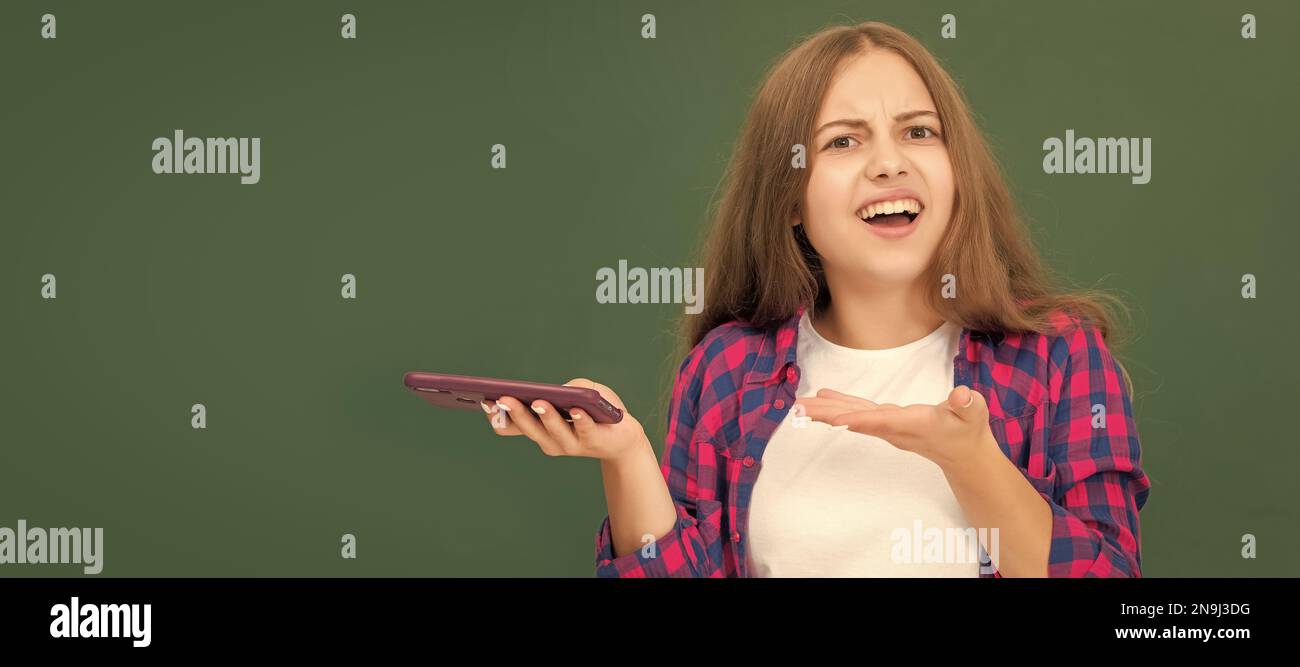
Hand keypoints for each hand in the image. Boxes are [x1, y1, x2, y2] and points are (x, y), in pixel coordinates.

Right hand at [483, 378, 648, 461]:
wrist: (623, 438)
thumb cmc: (594, 411)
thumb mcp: (577, 393)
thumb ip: (562, 390)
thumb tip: (557, 393)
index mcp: (540, 430)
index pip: (512, 427)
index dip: (498, 416)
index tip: (484, 402)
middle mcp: (551, 442)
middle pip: (530, 428)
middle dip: (517, 413)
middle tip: (504, 399)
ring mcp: (571, 445)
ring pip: (555, 431)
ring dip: (547, 417)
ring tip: (539, 402)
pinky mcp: (595, 441)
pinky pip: (586, 430)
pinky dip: (581, 420)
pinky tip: (577, 410)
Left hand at [793, 385, 994, 469]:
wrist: (963, 452)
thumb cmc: (968, 429)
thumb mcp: (974, 414)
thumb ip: (968, 405)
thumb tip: (962, 395)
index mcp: (912, 424)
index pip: (883, 423)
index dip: (860, 421)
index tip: (836, 421)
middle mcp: (893, 428)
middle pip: (856, 420)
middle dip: (827, 416)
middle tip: (798, 410)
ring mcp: (887, 426)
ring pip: (852, 416)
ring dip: (825, 411)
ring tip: (799, 405)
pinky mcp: (886, 421)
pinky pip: (857, 412)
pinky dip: (840, 405)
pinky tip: (822, 398)